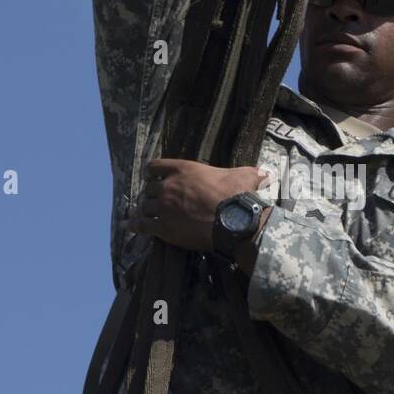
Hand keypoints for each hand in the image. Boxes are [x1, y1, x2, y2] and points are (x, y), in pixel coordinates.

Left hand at [122, 158, 268, 253]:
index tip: (152, 178)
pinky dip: (135, 225)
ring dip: (146, 211)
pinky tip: (129, 226)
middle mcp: (169, 186)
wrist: (234, 221)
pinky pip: (142, 225)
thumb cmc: (239, 196)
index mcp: (184, 169)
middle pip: (149, 189)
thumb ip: (247, 173)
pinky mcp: (163, 227)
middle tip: (157, 202)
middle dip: (153, 195)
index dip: (153, 173)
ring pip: (145, 207)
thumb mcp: (245, 175)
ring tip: (146, 215)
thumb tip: (264, 175)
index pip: (155, 166)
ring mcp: (164, 207)